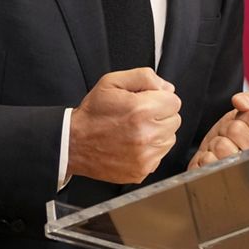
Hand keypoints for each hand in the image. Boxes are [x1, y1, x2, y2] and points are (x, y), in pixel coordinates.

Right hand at [68, 68, 181, 183]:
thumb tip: (167, 88)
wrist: (74, 143)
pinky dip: (150, 150)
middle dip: (160, 115)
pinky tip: (133, 144)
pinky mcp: (141, 171)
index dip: (159, 98)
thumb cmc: (93, 113)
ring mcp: (145, 156)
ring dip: (158, 133)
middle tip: (139, 116)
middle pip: (175, 120)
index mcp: (141, 110)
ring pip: (170, 139)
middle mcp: (146, 135)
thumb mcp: (113, 81)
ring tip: (135, 130)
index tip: (146, 102)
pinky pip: (160, 156)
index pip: (174, 101)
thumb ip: (144, 77)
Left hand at [188, 89, 248, 169]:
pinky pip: (209, 161)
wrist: (225, 159)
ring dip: (217, 143)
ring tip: (226, 150)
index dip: (245, 114)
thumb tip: (240, 102)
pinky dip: (207, 157)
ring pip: (222, 145)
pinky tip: (218, 163)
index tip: (246, 121)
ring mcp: (246, 176)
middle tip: (234, 137)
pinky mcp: (225, 184)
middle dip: (228, 128)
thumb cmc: (244, 134)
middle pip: (236, 129)